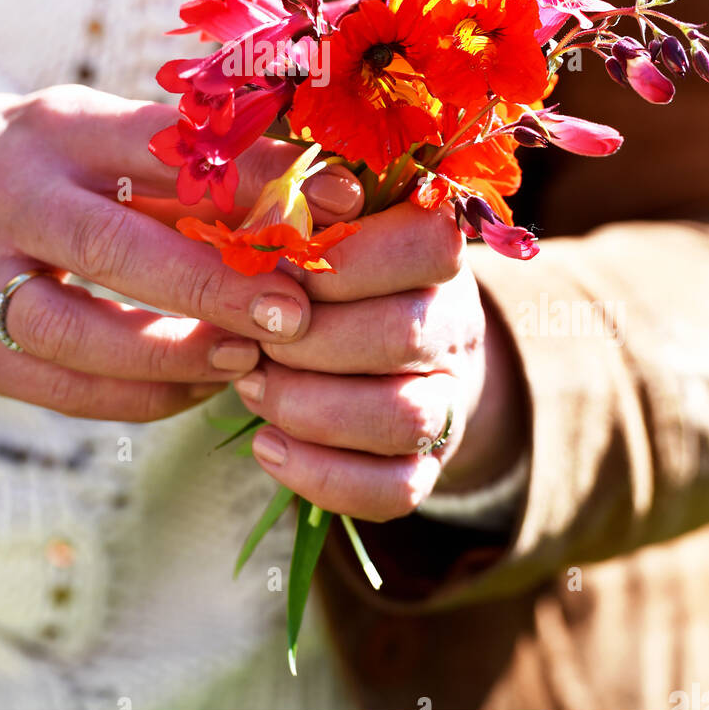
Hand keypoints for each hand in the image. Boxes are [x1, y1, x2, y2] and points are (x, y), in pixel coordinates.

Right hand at [0, 86, 362, 420]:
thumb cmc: (14, 161)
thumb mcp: (78, 130)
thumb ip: (167, 161)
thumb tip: (299, 188)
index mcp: (55, 130)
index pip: (165, 148)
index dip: (257, 175)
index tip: (340, 199)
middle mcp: (13, 201)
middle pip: (121, 251)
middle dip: (219, 286)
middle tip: (297, 312)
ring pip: (90, 340)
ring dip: (184, 358)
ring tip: (254, 357)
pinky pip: (71, 392)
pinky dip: (146, 398)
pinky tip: (200, 384)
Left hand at [233, 205, 527, 520]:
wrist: (380, 342)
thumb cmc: (327, 267)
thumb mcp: (316, 227)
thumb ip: (294, 219)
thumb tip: (264, 228)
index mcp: (438, 250)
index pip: (424, 244)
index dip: (343, 258)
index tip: (275, 264)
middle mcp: (457, 323)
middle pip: (404, 335)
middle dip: (310, 341)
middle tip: (254, 337)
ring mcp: (450, 399)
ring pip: (404, 417)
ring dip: (310, 407)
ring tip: (252, 386)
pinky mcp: (428, 465)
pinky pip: (393, 490)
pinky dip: (321, 476)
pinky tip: (268, 446)